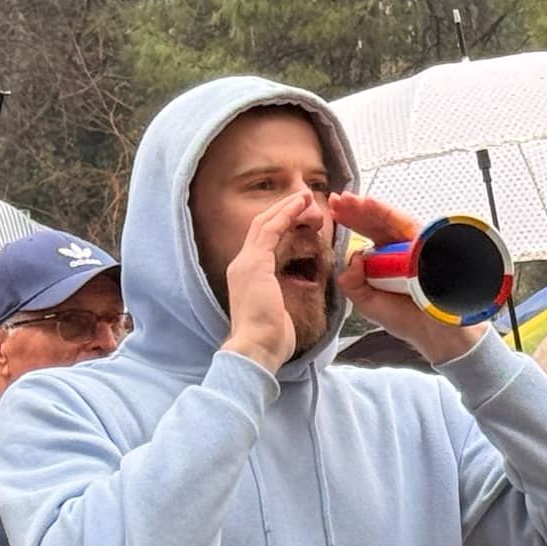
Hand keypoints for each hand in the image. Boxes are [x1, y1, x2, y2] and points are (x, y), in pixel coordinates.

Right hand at [220, 191, 317, 372]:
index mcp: (247, 276)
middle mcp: (242, 265)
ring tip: (305, 196)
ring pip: (264, 223)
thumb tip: (297, 291)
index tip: (299, 216)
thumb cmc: (270, 339)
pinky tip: (299, 205)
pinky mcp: (254, 263)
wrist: (255, 349)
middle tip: (304, 198)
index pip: (262, 241)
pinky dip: (285, 215)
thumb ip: (283, 295)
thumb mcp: (278, 310)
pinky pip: (270, 230)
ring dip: (286, 207)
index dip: (280, 225)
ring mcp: (245, 263)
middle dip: (283, 210)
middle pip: (261, 227)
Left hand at [332, 193, 487, 364]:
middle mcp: (400, 250)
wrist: (435, 332)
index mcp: (386, 262)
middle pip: (374, 225)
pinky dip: (387, 213)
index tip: (333, 212)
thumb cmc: (408, 319)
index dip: (349, 224)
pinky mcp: (426, 243)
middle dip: (354, 211)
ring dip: (366, 208)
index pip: (365, 237)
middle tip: (336, 200)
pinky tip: (369, 204)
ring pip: (387, 221)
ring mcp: (414, 245)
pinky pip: (404, 224)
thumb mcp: (367, 303)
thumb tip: (352, 258)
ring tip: (347, 200)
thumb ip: (352, 284)